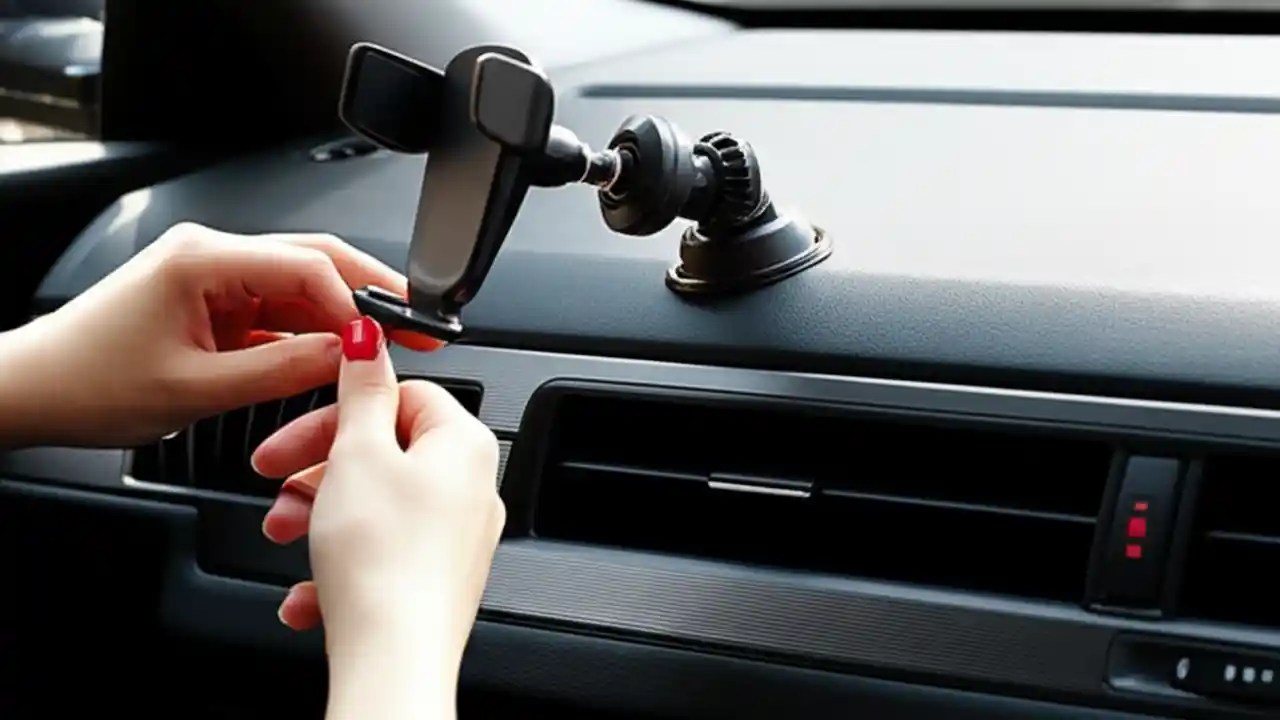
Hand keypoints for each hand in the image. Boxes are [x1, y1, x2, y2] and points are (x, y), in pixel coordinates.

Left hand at [0, 222, 437, 447]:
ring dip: (347, 317)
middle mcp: (212, 255)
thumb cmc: (90, 384)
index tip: (392, 338)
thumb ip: (282, 370)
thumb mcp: (196, 388)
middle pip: (317, 262)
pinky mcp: (216, 301)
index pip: (307, 265)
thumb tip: (348, 356)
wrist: (34, 392)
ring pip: (304, 287)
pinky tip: (342, 355)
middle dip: (373, 294)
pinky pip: (280, 311)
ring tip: (393, 346)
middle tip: (424, 324)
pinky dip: (313, 333)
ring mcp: (215, 276)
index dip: (359, 302)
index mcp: (203, 259)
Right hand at [252, 317, 502, 716]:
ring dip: (319, 517)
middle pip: (383, 453)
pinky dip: (335, 569)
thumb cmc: (383, 562)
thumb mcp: (358, 453)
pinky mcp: (433, 584)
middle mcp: (470, 490)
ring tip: (284, 534)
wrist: (393, 663)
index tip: (298, 423)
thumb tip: (369, 337)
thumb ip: (361, 389)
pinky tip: (306, 594)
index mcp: (464, 445)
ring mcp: (454, 541)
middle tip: (277, 480)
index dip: (343, 407)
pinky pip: (376, 559)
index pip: (404, 395)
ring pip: (374, 508)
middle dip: (319, 467)